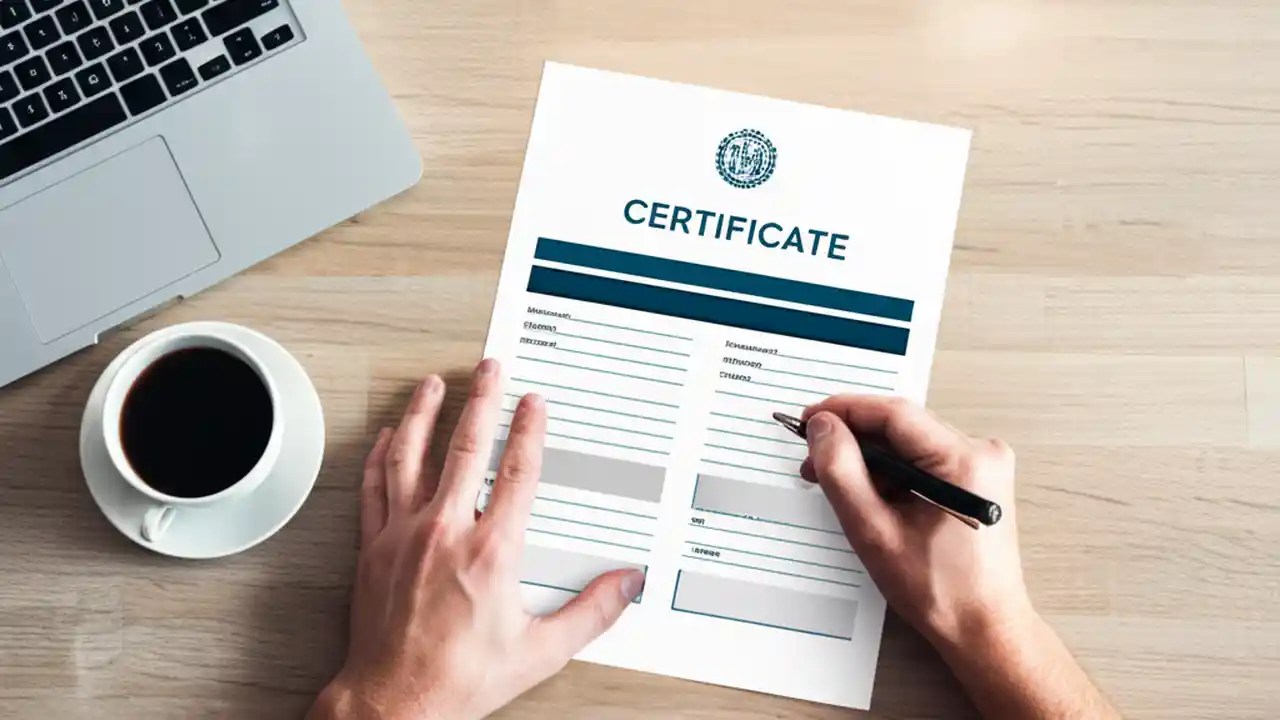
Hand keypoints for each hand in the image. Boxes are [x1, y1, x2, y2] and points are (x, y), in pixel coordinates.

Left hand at [310, 359, 645, 719]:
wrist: (396, 702)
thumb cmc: (459, 677)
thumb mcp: (541, 650)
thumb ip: (591, 612)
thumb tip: (626, 585)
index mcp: (491, 551)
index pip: (516, 472)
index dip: (528, 430)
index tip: (533, 404)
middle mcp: (445, 532)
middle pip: (465, 448)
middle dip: (481, 401)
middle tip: (488, 370)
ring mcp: (404, 536)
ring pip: (411, 456)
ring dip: (424, 413)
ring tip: (433, 385)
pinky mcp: (373, 548)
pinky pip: (373, 487)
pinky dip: (381, 456)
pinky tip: (389, 437)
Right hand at [800, 396, 1030, 649]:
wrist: (984, 629)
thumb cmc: (941, 592)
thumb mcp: (875, 532)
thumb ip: (842, 473)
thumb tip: (822, 428)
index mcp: (965, 462)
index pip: (894, 414)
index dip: (844, 410)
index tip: (808, 419)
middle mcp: (981, 454)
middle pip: (901, 426)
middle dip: (852, 438)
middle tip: (812, 456)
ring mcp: (982, 466)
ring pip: (909, 442)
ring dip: (869, 457)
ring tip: (833, 480)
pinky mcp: (975, 480)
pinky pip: (923, 458)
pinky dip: (890, 471)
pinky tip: (865, 491)